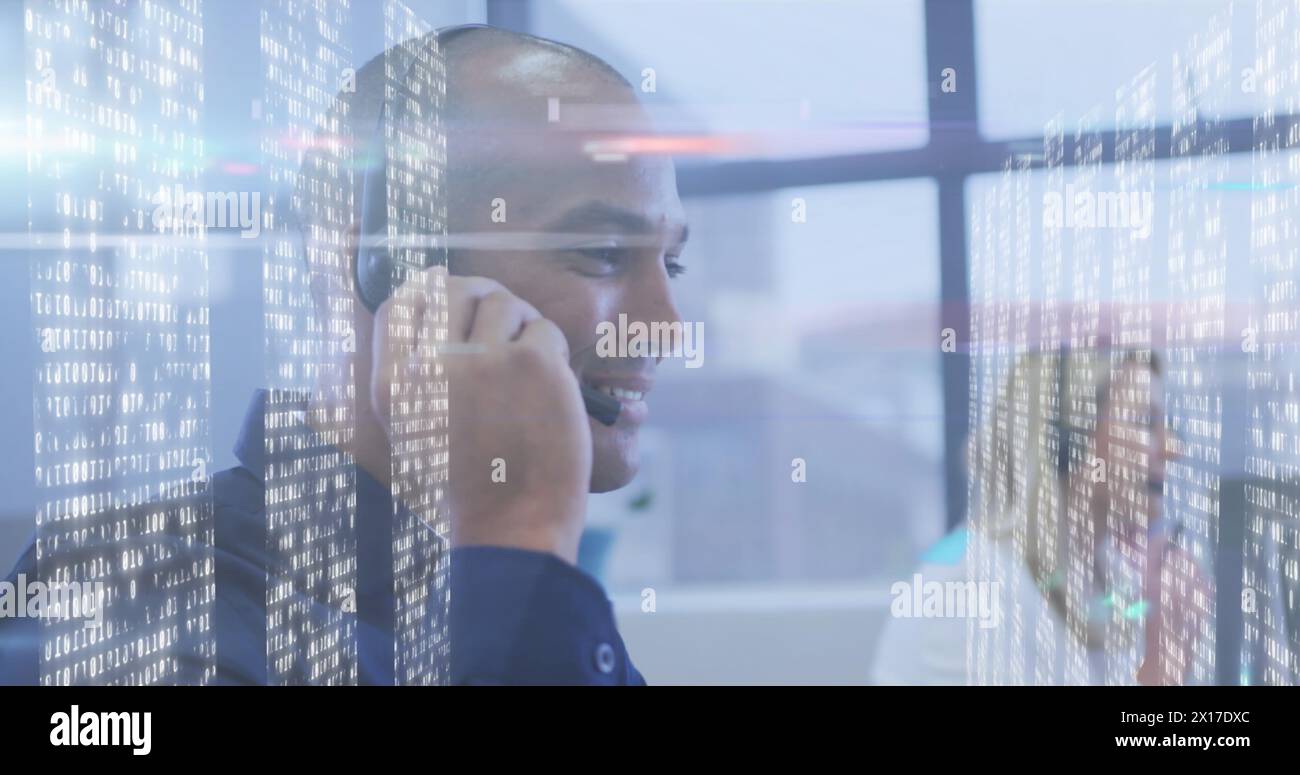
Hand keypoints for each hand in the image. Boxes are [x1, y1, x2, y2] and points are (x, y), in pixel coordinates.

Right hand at [370, 267, 590, 564]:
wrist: (512, 527)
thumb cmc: (470, 484)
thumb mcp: (414, 429)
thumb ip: (415, 368)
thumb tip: (431, 291)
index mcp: (394, 385)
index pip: (400, 303)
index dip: (427, 290)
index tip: (449, 296)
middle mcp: (432, 366)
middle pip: (453, 288)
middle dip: (481, 298)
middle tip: (503, 326)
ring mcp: (484, 360)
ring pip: (504, 303)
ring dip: (522, 327)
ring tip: (528, 370)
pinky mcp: (532, 363)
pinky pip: (544, 329)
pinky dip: (553, 354)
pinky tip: (549, 390)